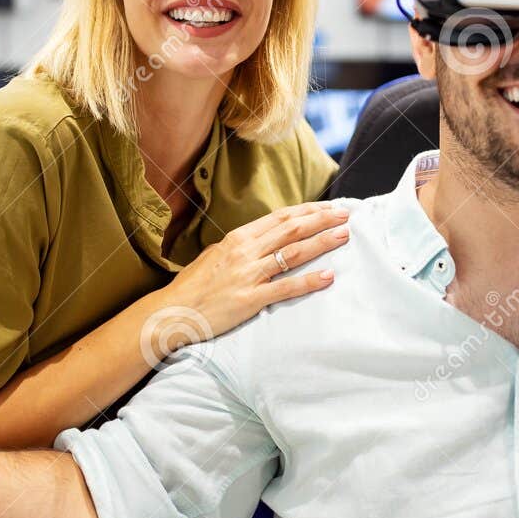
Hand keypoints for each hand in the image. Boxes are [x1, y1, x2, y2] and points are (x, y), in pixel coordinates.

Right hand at [154, 200, 349, 356]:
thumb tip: (257, 240)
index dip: (308, 210)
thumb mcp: (214, 255)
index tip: (329, 206)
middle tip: (346, 214)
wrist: (172, 311)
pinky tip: (328, 276)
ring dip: (322, 242)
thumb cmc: (192, 285)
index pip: (281, 217)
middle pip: (292, 229)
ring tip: (344, 235)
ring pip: (293, 253)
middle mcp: (245, 251)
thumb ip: (238, 247)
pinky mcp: (250, 299)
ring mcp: (248, 275)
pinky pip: (285, 288)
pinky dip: (309, 281)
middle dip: (322, 219)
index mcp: (238, 238)